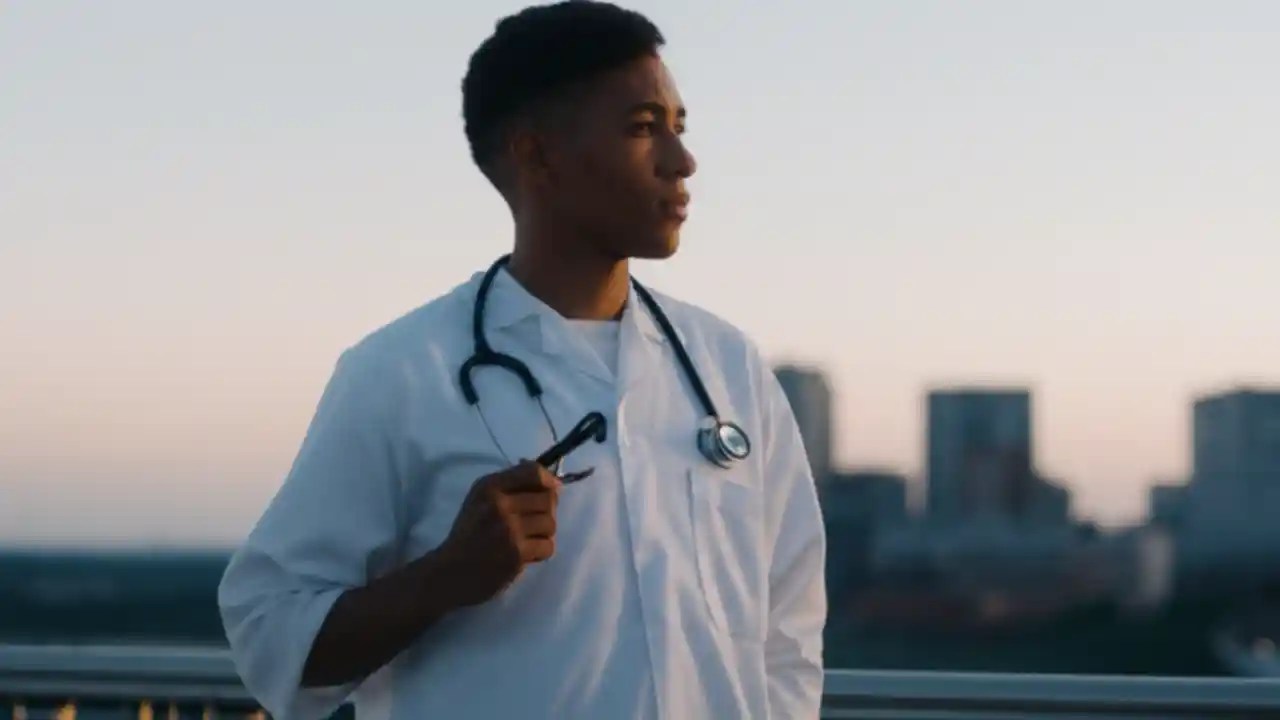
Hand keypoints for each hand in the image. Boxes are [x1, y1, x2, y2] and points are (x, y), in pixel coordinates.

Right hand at [438, 460, 561, 606]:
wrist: (452, 572)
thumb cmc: (470, 533)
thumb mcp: (480, 499)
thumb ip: (511, 485)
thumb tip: (549, 478)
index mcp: (489, 486)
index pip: (533, 472)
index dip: (548, 480)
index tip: (550, 489)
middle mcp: (499, 504)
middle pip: (548, 498)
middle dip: (547, 510)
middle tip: (534, 522)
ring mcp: (509, 530)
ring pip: (550, 523)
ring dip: (544, 533)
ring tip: (528, 539)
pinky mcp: (517, 553)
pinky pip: (548, 546)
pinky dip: (541, 553)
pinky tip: (526, 554)